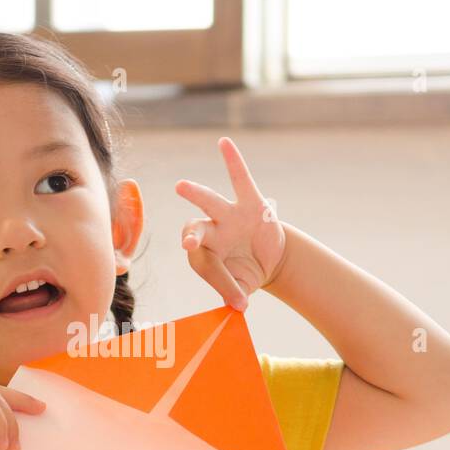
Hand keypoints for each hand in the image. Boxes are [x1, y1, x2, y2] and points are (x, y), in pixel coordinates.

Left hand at [175, 136, 286, 310]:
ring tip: (180, 187)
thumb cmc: (245, 273)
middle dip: (192, 238)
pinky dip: (233, 161)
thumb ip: (234, 292)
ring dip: (195, 195)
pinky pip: (240, 179)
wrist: (269, 260)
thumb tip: (239, 306)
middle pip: (195, 231)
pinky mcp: (251, 203)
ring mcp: (229, 216)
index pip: (204, 264)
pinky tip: (224, 143)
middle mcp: (212, 232)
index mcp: (204, 255)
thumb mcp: (240, 287)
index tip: (240, 300)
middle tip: (190, 245)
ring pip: (209, 203)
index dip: (221, 282)